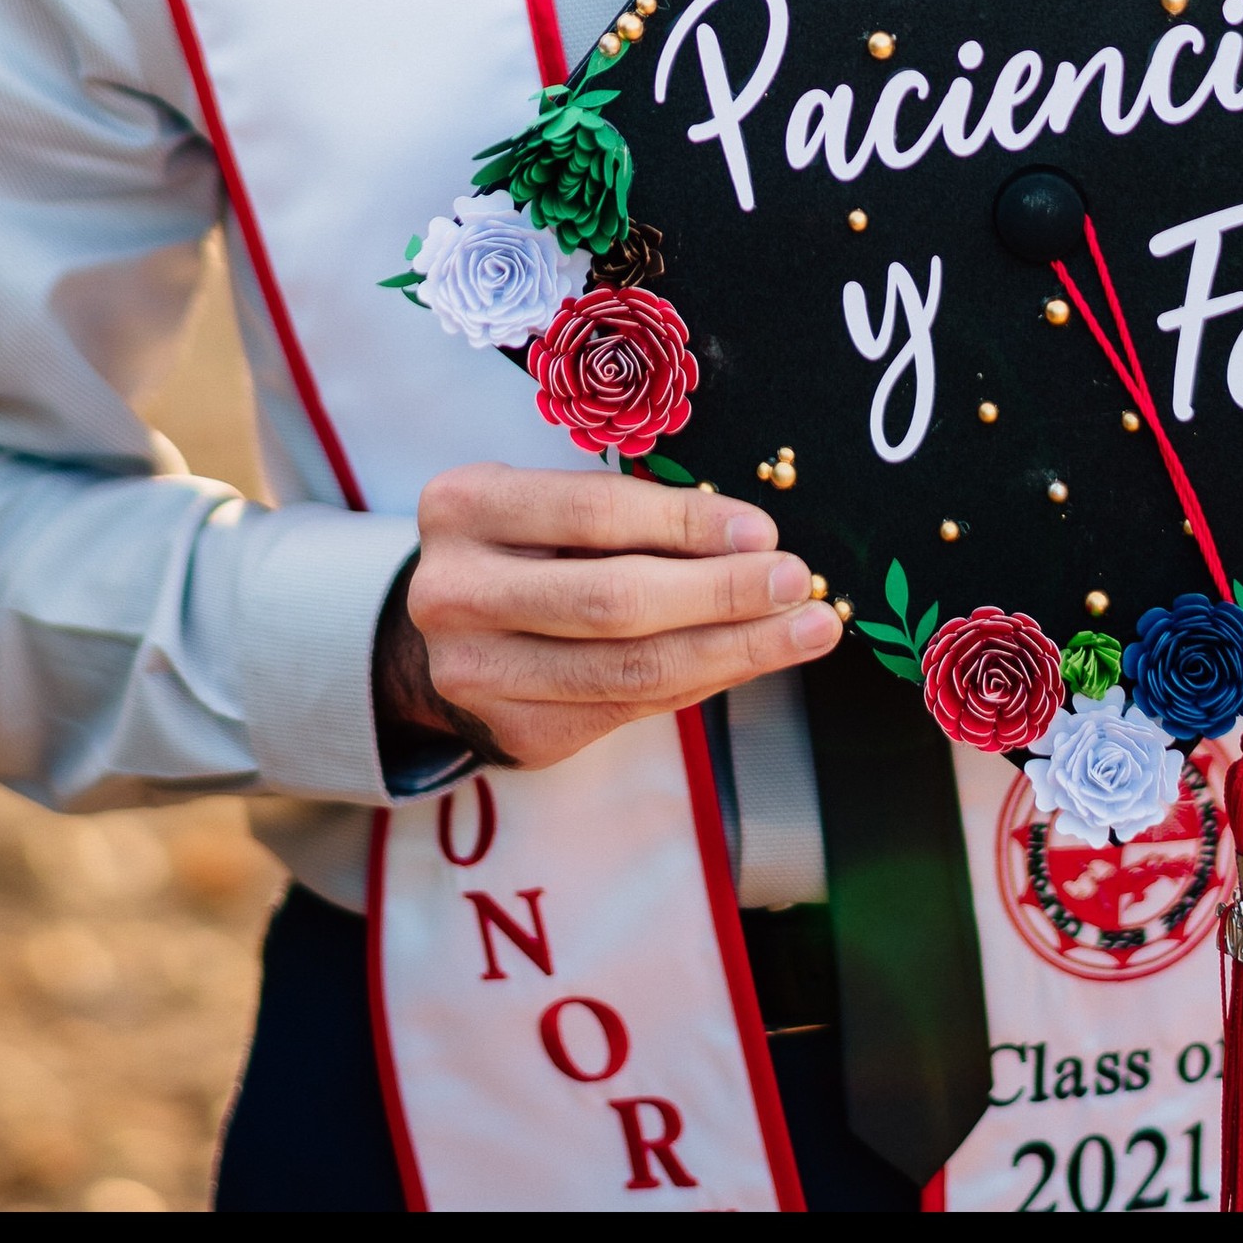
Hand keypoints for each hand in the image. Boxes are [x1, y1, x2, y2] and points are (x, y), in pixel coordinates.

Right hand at [374, 462, 841, 770]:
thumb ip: (630, 520)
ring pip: (630, 669)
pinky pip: (630, 708)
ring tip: (804, 631)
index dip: (687, 522)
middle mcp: (455, 593)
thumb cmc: (522, 551)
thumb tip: (753, 543)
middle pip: (613, 599)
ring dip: (734, 649)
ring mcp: (478, 675)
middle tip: (798, 584)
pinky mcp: (515, 734)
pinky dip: (702, 683)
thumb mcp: (549, 509)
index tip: (763, 531)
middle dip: (721, 593)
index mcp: (465, 508)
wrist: (438, 641)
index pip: (596, 512)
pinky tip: (750, 660)